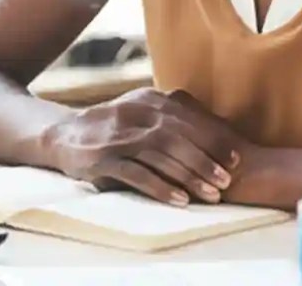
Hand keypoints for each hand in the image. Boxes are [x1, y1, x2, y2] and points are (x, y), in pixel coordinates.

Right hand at [40, 87, 246, 205]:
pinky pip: (138, 174)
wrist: (65, 136)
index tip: (236, 158)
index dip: (214, 138)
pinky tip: (179, 200)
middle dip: (207, 160)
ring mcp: (119, 136)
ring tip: (211, 194)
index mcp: (149, 100)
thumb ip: (171, 117)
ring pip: (161, 155)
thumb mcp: (141, 112)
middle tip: (227, 180)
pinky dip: (161, 187)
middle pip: (179, 137)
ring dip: (190, 176)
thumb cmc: (114, 128)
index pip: (189, 119)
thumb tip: (214, 130)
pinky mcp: (105, 159)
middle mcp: (136, 114)